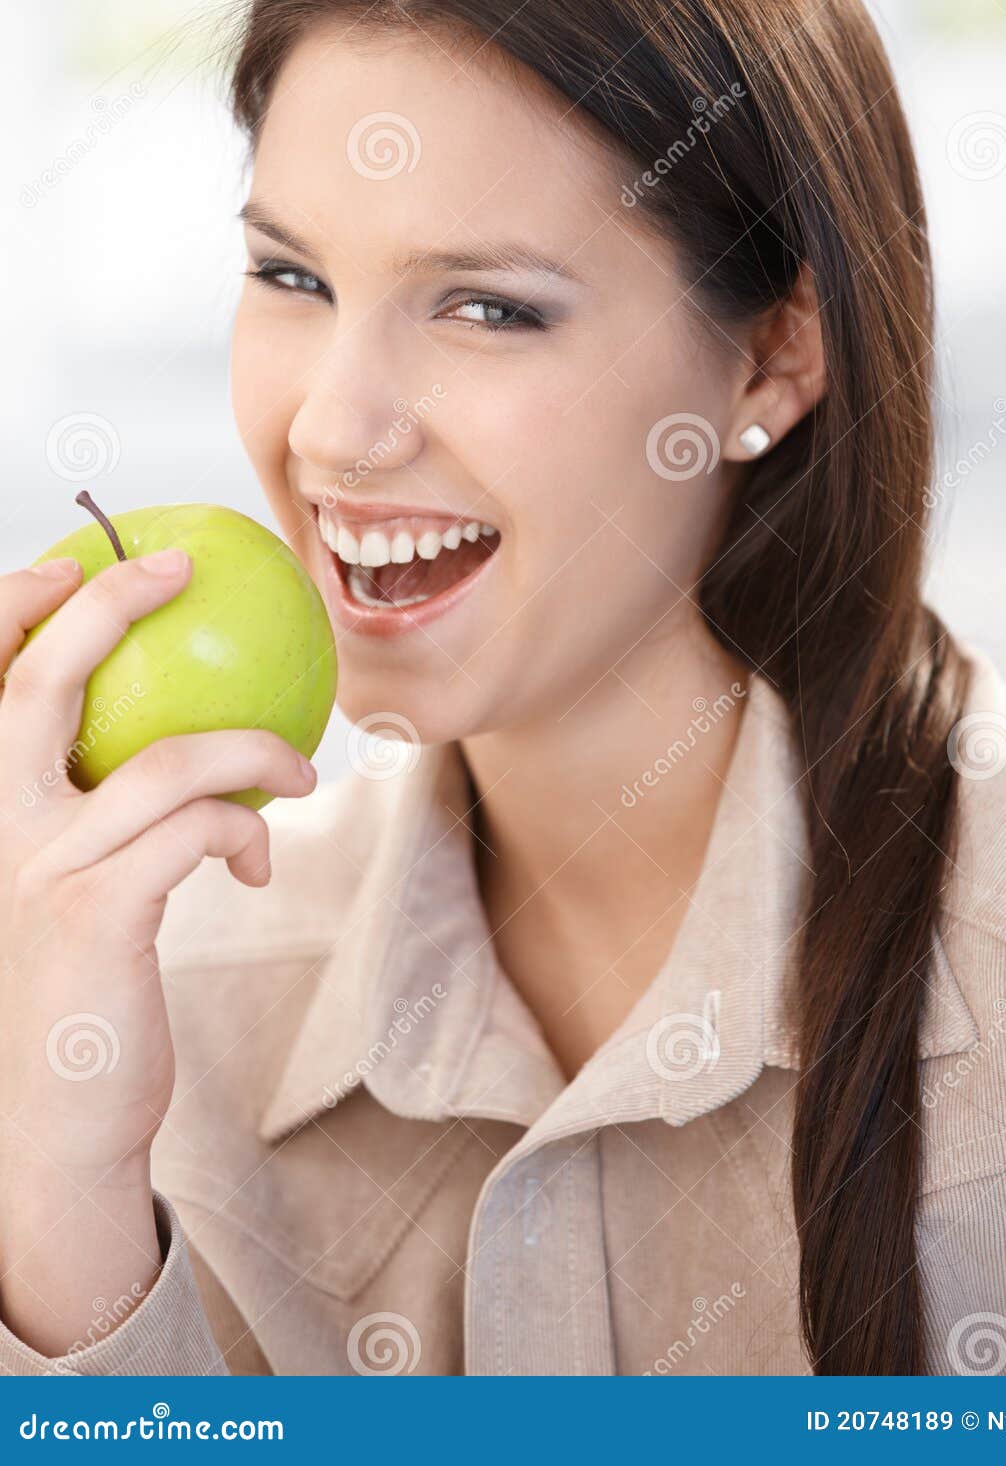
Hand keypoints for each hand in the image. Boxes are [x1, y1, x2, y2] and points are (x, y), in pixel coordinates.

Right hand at [0, 549, 315, 1354]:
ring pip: (165, 761)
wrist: (56, 1117)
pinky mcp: (96, 916)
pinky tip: (260, 856)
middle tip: (180, 567)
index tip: (70, 564)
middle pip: (40, 682)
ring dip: (254, 749)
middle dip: (110, 604)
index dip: (10, 606)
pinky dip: (249, 825)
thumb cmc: (76, 987)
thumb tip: (185, 740)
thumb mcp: (68, 882)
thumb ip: (97, 811)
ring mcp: (38, 868)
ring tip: (300, 765)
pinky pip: (200, 829)